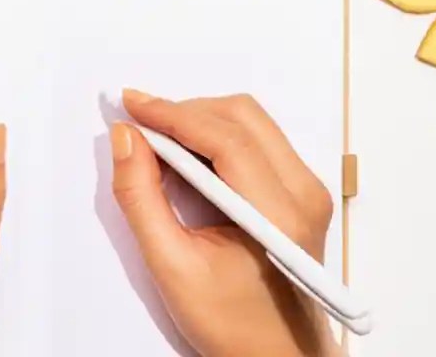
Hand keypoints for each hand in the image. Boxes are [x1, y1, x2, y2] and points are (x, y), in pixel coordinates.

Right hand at [110, 90, 339, 356]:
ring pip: (251, 122)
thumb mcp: (172, 267)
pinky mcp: (304, 191)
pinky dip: (219, 135)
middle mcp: (304, 192)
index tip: (130, 104)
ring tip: (159, 140)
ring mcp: (309, 189)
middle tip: (139, 124)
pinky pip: (260, 139)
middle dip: (185, 111)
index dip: (172, 113)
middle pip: (241, 116)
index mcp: (279, 215)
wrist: (281, 354)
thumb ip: (142, 198)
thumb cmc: (233, 324)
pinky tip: (188, 156)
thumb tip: (125, 138)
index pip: (224, 138)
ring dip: (201, 120)